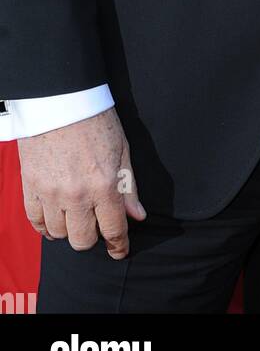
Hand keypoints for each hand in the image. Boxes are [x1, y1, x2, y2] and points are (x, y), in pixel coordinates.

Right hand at [18, 107, 145, 259]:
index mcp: (104, 185)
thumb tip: (137, 216)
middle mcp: (76, 194)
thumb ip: (129, 187)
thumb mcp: (122, 150)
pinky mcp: (30, 187)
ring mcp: (50, 193)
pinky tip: (54, 217)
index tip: (119, 251)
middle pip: (83, 240)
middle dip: (93, 237)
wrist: (61, 100)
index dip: (118, 246)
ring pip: (59, 234)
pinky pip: (36, 222)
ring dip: (69, 229)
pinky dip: (45, 225)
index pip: (113, 230)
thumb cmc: (96, 120)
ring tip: (75, 215)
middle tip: (96, 224)